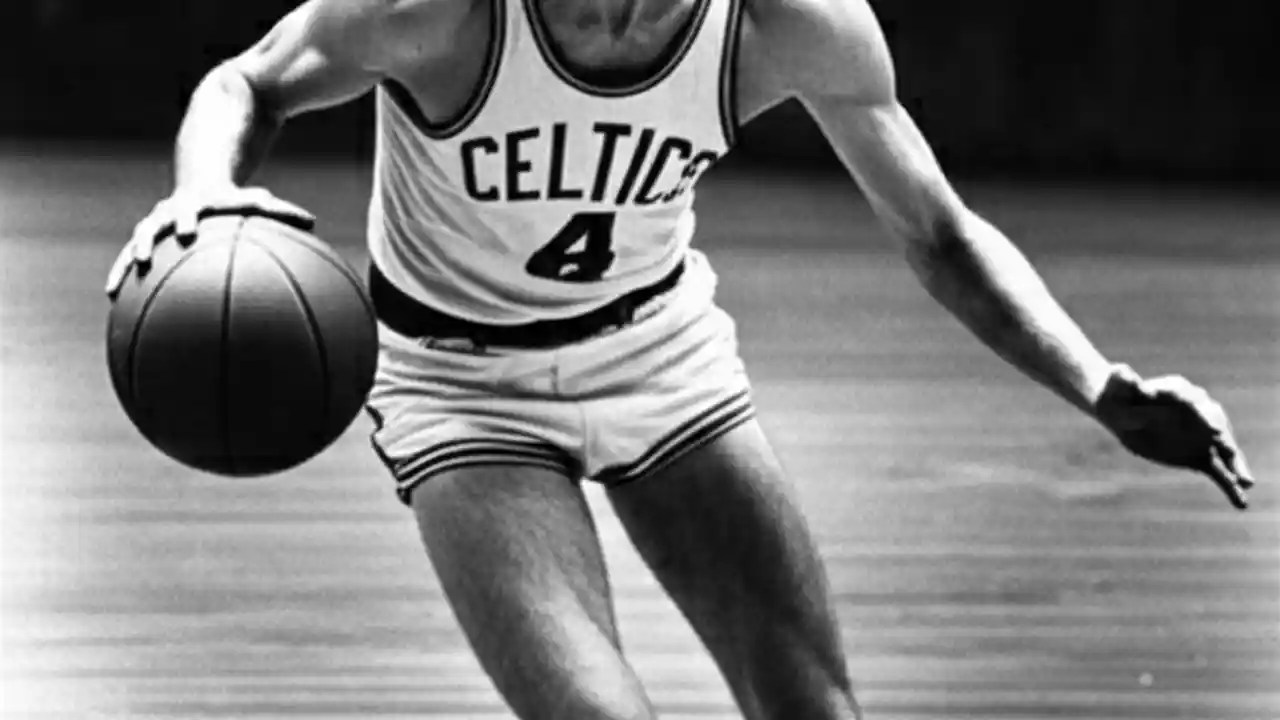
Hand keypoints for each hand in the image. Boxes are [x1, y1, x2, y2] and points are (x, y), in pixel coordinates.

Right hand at [105, 186, 314, 297]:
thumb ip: (284, 212)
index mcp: (196, 204)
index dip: (188, 219)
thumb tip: (314, 222)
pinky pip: (129, 259)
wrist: (200, 182)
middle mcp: (169, 213)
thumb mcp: (258, 201)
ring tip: (113, 288)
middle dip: (149, 240)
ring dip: (124, 264)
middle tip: (146, 258)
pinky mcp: (147, 240)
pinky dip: (121, 274)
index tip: (187, 233)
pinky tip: (114, 299)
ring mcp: (154, 226)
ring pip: (133, 244)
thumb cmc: (235, 200)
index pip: (191, 210)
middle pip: (153, 224)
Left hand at [1095, 364, 1255, 509]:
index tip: (1203, 415)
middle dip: (1217, 430)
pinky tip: (1241, 502)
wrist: (1122, 410)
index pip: (1189, 397)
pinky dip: (1229, 485)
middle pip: (1213, 421)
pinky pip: (1217, 471)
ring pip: (1223, 449)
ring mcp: (1201, 434)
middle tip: (1222, 441)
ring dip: (1235, 464)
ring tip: (1246, 480)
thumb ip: (1124, 379)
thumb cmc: (1119, 394)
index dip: (1196, 407)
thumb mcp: (1117, 385)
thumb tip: (1124, 371)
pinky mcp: (1199, 454)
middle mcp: (1197, 411)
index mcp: (1178, 390)